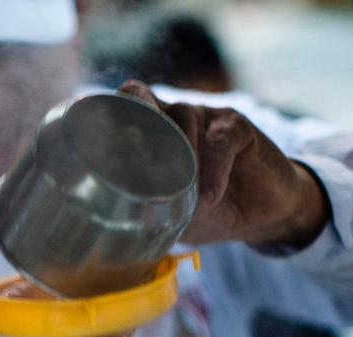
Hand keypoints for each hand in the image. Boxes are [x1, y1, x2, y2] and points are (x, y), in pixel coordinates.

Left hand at [118, 80, 329, 247]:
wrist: (263, 212)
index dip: (101, 120)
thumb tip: (116, 225)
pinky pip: (220, 139)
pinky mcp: (236, 126)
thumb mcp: (173, 217)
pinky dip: (213, 169)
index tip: (90, 148)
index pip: (115, 111)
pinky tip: (210, 196)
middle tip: (125, 155)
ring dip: (178, 157)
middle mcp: (171, 117)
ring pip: (181, 117)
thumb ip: (149, 212)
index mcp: (148, 135)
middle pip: (139, 95)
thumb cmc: (210, 212)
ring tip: (181, 198)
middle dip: (129, 118)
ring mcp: (204, 117)